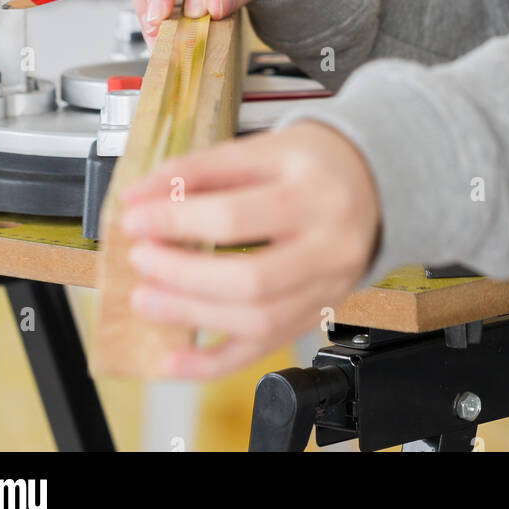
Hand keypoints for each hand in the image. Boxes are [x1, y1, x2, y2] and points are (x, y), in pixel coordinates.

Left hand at [119, 121, 381, 378]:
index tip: (134, 220)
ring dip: (192, 316)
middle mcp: (329, 241)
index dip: (176, 221)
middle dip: (183, 275)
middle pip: (251, 277)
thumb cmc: (314, 162)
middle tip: (141, 260)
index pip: (236, 214)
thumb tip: (139, 197)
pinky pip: (265, 347)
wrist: (373, 182)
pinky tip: (176, 357)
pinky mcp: (317, 312)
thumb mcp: (263, 147)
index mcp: (313, 189)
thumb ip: (199, 170)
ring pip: (258, 320)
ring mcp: (328, 284)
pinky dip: (214, 361)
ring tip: (147, 299)